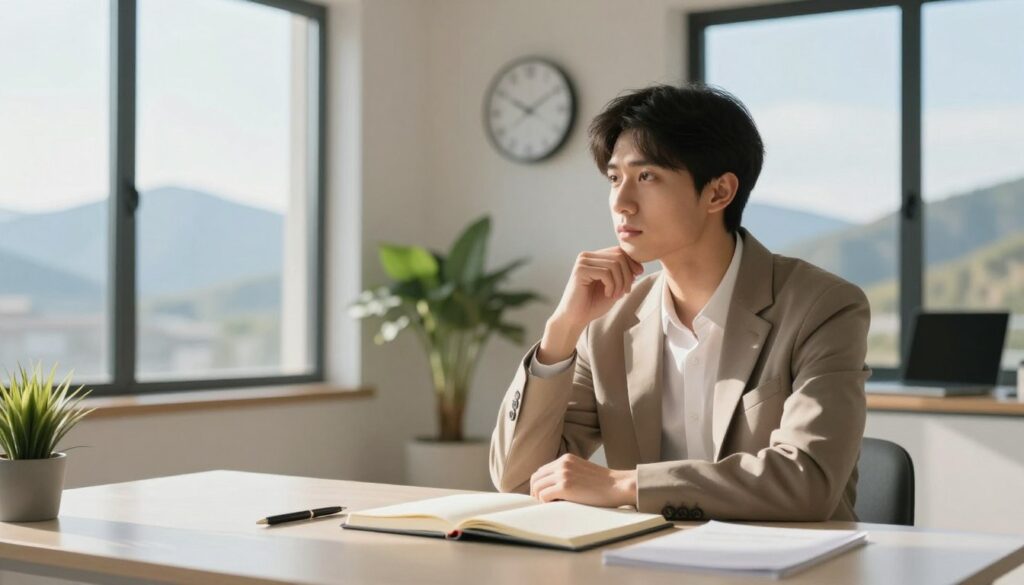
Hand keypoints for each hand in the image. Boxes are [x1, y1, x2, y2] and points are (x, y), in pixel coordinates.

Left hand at [530, 454, 637, 507]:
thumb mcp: (582, 471)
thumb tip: (552, 487)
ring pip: (537, 487)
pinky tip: (554, 506)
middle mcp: (562, 464)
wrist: (618, 486)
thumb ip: (568, 473)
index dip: (539, 484)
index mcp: (566, 458)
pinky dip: (545, 503)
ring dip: (539, 498)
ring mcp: (563, 474)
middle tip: (541, 503)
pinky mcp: (565, 487)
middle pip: (536, 478)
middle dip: (535, 491)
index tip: (542, 495)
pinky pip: (544, 496)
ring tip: (548, 506)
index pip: (542, 471)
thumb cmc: (603, 484)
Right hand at [537, 247, 642, 362]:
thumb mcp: (614, 287)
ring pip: (614, 264)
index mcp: (594, 257)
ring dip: (620, 282)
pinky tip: (608, 294)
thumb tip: (638, 266)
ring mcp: (582, 262)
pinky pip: (606, 273)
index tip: (636, 278)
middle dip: (627, 275)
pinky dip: (612, 286)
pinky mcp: (580, 270)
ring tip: (616, 295)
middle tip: (625, 292)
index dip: (631, 264)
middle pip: (619, 256)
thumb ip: (624, 275)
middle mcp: (587, 256)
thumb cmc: (593, 304)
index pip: (619, 251)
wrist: (576, 318)